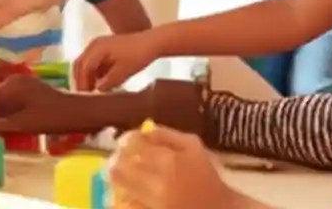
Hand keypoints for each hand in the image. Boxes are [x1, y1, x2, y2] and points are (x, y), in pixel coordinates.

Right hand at [0, 74, 74, 134]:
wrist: (81, 113)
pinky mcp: (33, 93)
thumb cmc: (52, 117)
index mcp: (11, 86)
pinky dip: (6, 114)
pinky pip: (12, 103)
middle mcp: (15, 81)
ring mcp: (25, 85)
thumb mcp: (21, 124)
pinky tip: (2, 127)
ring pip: (1, 102)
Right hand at [74, 32, 160, 91]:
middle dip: (82, 80)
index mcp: (97, 49)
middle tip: (87, 94)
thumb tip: (97, 90)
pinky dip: (97, 71)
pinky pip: (97, 61)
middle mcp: (95, 45)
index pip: (83, 69)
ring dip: (90, 76)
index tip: (85, 96)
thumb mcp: (122, 73)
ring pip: (88, 63)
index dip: (82, 84)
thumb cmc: (138, 56)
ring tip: (96, 90)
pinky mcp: (109, 47)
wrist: (154, 42)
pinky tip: (105, 81)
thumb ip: (107, 83)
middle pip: (81, 64)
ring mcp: (102, 45)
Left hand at [108, 126, 245, 208]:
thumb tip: (144, 130)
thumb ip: (168, 135)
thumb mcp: (194, 146)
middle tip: (120, 158)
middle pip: (119, 167)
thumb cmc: (205, 175)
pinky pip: (124, 206)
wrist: (215, 208)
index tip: (129, 141)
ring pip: (118, 188)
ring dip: (117, 179)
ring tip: (123, 175)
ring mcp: (150, 202)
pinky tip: (128, 194)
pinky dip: (122, 198)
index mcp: (169, 160)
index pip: (134, 144)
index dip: (127, 140)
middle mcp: (156, 182)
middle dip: (117, 160)